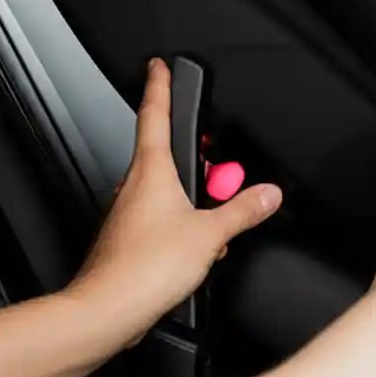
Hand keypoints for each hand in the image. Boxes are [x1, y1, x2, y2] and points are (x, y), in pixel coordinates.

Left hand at [67, 59, 282, 321]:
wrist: (108, 309)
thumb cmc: (145, 268)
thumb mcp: (210, 234)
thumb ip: (242, 211)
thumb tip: (267, 194)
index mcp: (152, 171)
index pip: (155, 115)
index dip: (160, 87)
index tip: (159, 67)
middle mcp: (134, 186)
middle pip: (168, 158)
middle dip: (196, 163)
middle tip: (220, 175)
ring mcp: (127, 213)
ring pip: (164, 193)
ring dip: (190, 201)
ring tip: (212, 228)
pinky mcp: (126, 239)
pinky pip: (158, 221)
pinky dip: (179, 228)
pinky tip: (193, 252)